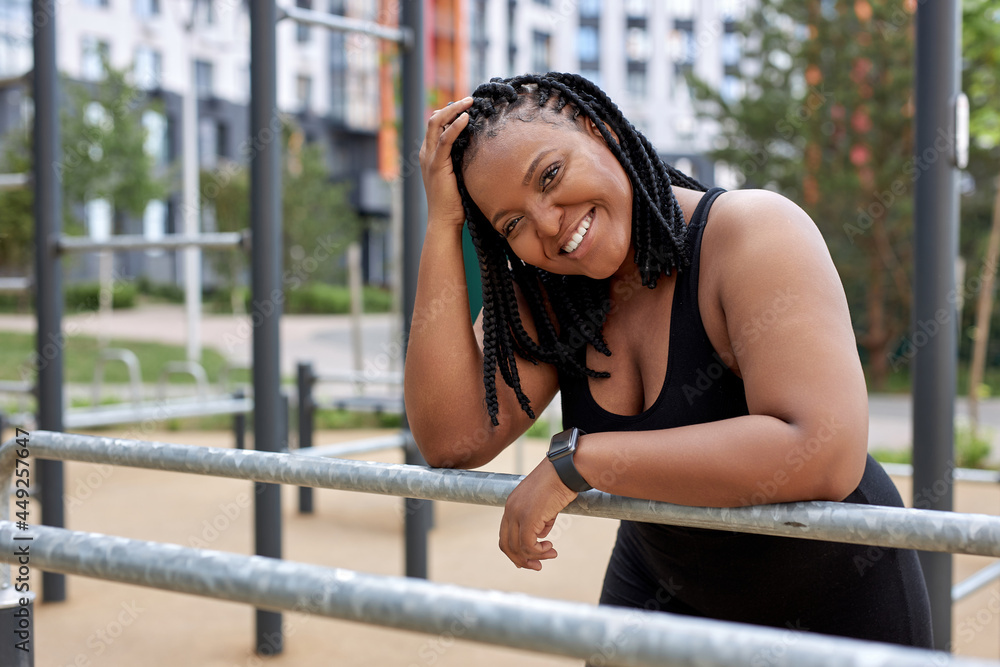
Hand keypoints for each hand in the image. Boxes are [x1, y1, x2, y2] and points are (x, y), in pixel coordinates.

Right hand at [419, 97, 473, 228]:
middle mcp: (426, 153)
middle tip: (470, 100)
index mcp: (430, 155)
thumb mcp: (459, 175)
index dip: (450, 113)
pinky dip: (455, 126)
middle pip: (434, 120)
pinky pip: (445, 139)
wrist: (445, 220)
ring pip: (436, 123)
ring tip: (469, 102)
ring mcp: (429, 158)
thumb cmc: (455, 202)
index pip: (436, 126)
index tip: (467, 107)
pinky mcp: (437, 165)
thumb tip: (481, 150)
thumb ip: (463, 160)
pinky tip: (466, 118)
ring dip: (453, 110)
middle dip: (452, 106)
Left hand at [499, 457, 579, 569]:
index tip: (531, 558)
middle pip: (506, 545)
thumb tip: (541, 535)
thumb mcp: (545, 505)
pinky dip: (539, 551)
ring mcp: (517, 514)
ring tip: (551, 554)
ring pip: (517, 547)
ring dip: (535, 556)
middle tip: (538, 566)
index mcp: (511, 505)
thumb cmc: (559, 483)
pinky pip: (528, 544)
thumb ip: (540, 521)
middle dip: (521, 559)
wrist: (565, 470)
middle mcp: (510, 510)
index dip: (516, 551)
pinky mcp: (528, 518)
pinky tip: (550, 547)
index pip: (505, 535)